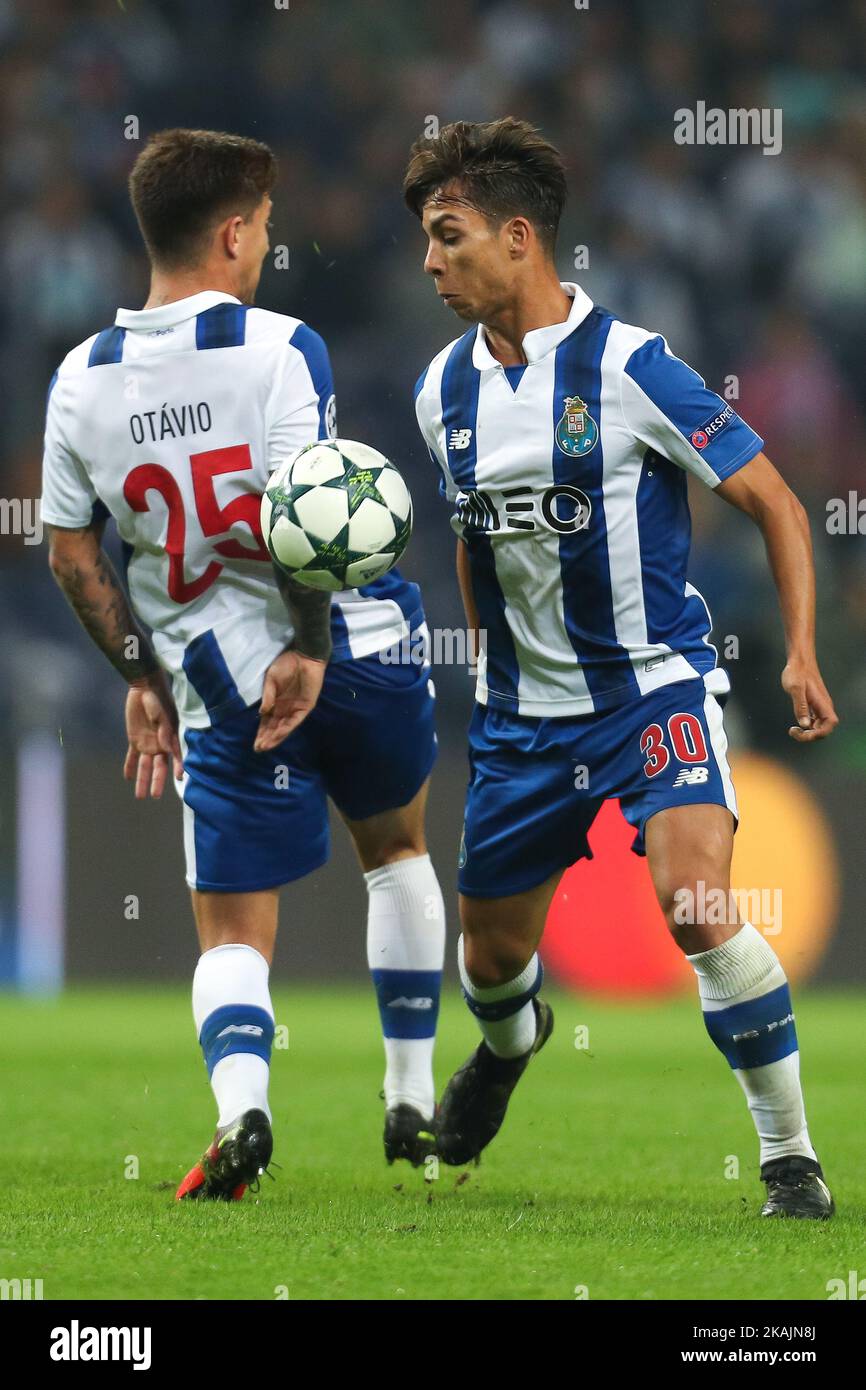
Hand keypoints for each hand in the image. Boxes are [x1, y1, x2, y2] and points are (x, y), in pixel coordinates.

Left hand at [123, 672, 183, 798]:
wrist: (144, 688)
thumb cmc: (157, 699)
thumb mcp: (162, 714)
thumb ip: (164, 731)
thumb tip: (167, 748)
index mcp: (170, 738)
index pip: (176, 756)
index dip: (179, 766)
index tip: (180, 778)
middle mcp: (160, 744)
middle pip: (159, 767)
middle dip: (157, 782)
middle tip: (155, 796)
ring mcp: (147, 743)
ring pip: (145, 766)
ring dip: (143, 780)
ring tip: (140, 796)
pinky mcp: (135, 739)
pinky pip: (131, 757)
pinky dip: (129, 767)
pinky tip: (128, 778)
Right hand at [254, 648, 325, 751]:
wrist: (303, 655)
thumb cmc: (286, 664)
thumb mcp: (271, 680)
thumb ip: (267, 696)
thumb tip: (261, 713)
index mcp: (276, 703)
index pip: (267, 722)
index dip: (261, 732)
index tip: (255, 744)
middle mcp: (285, 708)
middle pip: (274, 727)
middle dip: (266, 738)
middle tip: (258, 749)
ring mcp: (295, 708)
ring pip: (284, 727)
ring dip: (275, 737)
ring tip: (265, 746)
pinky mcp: (306, 706)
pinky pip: (295, 720)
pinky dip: (286, 728)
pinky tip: (278, 736)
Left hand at [781, 658, 838, 741]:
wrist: (799, 661)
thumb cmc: (797, 672)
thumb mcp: (795, 689)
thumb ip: (800, 707)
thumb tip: (805, 725)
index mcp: (823, 703)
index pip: (830, 724)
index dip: (819, 733)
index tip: (803, 732)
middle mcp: (824, 706)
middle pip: (824, 729)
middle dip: (810, 735)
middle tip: (793, 731)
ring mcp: (820, 706)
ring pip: (819, 726)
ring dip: (808, 732)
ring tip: (793, 730)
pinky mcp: (814, 705)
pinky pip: (815, 721)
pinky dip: (807, 726)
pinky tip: (797, 724)